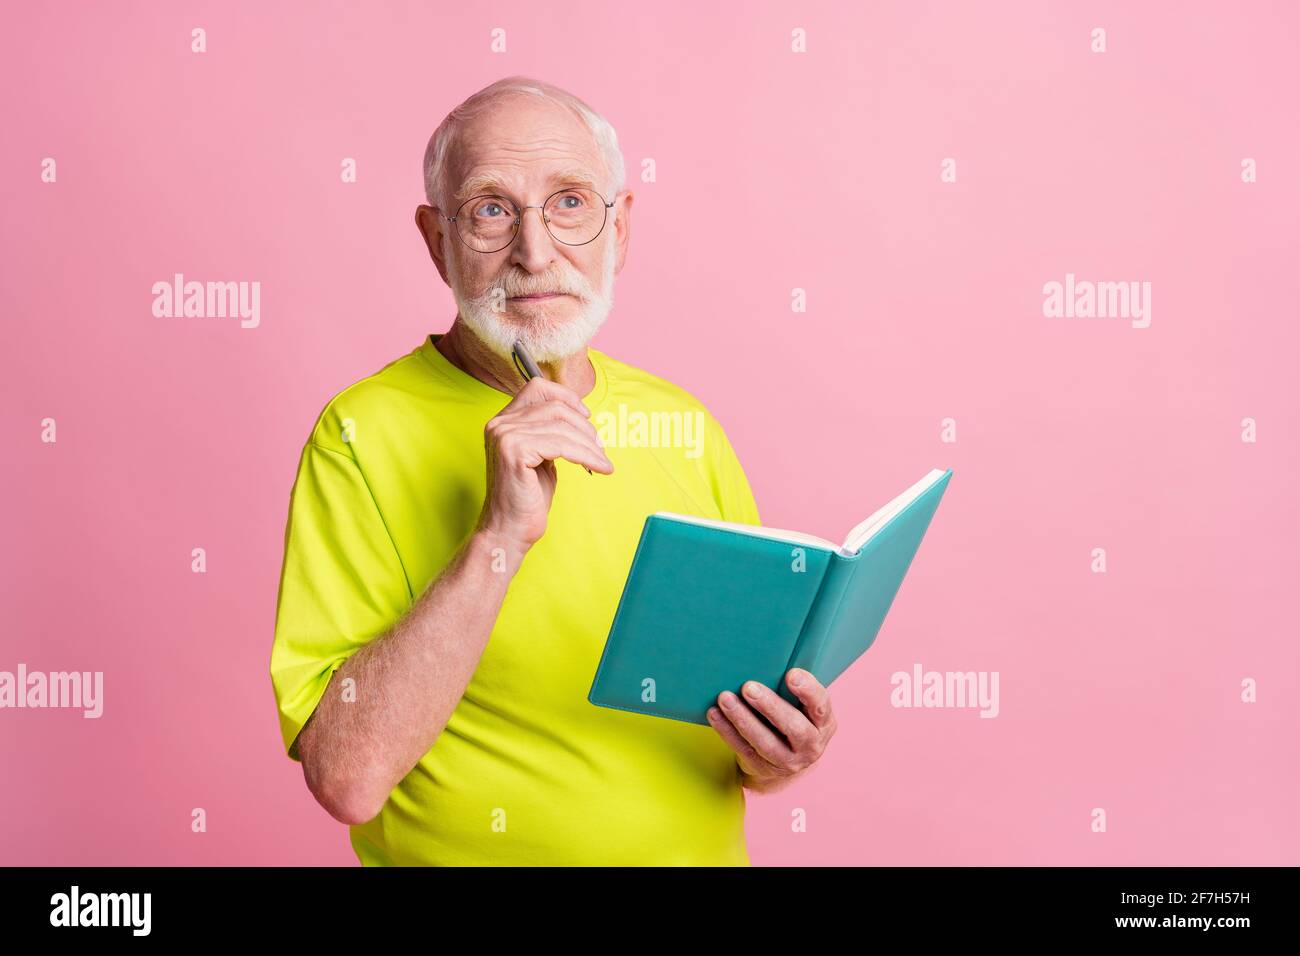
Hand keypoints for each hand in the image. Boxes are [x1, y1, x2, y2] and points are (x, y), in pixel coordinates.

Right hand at [475, 377, 612, 551]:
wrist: (509, 530)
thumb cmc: (527, 498)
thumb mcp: (542, 457)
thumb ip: (552, 434)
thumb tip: (582, 418)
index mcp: (503, 420)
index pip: (537, 387)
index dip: (567, 397)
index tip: (587, 416)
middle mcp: (499, 423)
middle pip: (555, 407)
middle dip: (584, 426)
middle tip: (600, 448)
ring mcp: (504, 436)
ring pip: (562, 426)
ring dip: (589, 444)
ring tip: (601, 461)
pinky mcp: (514, 452)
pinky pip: (562, 445)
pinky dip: (586, 455)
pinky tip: (598, 467)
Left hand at [706, 669, 836, 794]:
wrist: (785, 764)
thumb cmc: (793, 719)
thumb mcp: (802, 708)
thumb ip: (793, 690)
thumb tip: (763, 659)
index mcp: (824, 723)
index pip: (820, 706)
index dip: (808, 691)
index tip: (791, 674)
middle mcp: (811, 745)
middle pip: (793, 727)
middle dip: (770, 706)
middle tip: (748, 686)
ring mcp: (787, 761)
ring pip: (765, 742)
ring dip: (743, 718)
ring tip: (725, 698)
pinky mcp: (763, 768)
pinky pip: (743, 749)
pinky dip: (727, 731)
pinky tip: (714, 714)